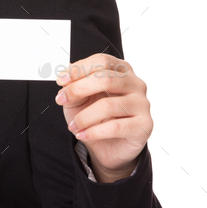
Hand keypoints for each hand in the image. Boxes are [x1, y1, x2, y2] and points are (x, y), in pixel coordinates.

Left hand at [54, 53, 150, 179]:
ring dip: (84, 117)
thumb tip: (66, 82)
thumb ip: (73, 87)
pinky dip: (94, 132)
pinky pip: (116, 127)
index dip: (79, 69)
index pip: (102, 61)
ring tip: (73, 125)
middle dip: (78, 89)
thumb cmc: (95, 117)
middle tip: (61, 100)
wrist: (108, 146)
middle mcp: (136, 83)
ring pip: (108, 106)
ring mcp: (142, 104)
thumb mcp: (79, 99)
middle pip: (107, 79)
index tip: (61, 81)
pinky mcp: (145, 125)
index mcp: (122, 70)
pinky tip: (82, 134)